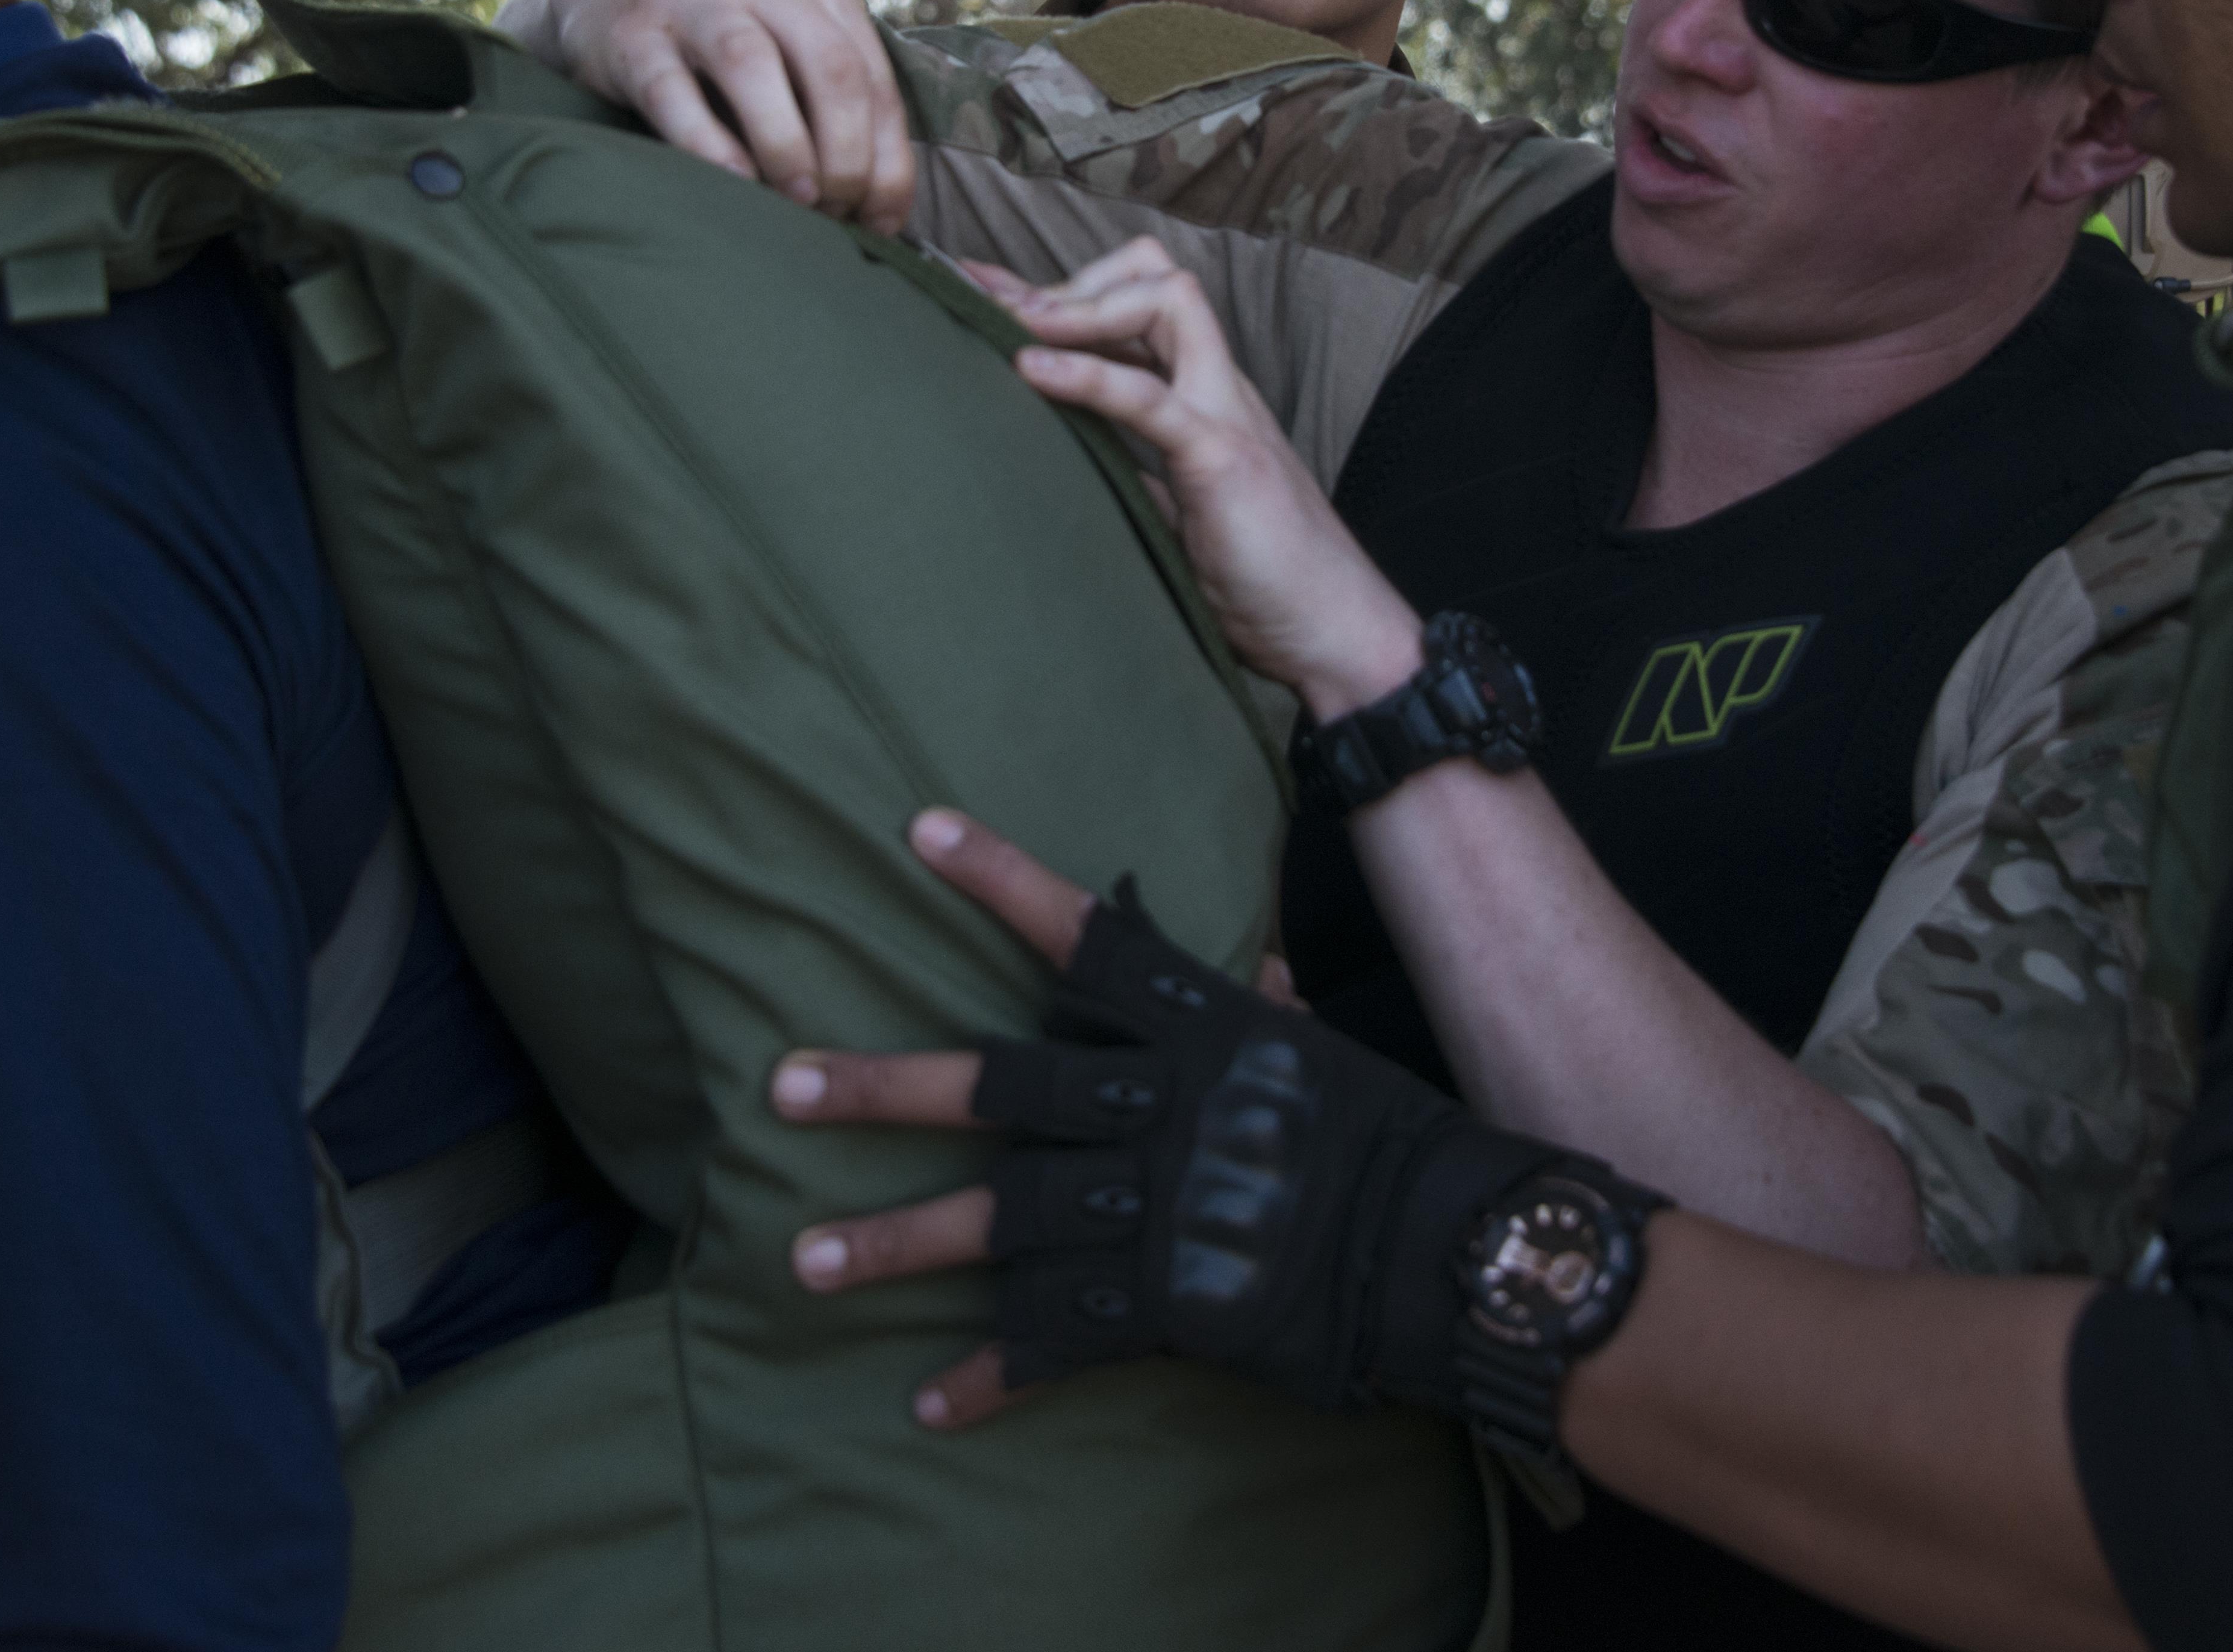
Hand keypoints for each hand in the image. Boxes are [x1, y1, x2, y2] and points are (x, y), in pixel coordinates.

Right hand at [535, 0, 914, 230]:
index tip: (883, 221)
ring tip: (799, 201)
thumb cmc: (724, 37)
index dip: (888, 157)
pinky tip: (736, 184)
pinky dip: (711, 146)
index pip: (871, 71)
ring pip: (752, 65)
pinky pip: (674, 94)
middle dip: (847, 154)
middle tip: (837, 210)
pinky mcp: (630, 35)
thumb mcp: (788, 35)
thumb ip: (839, 95)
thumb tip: (886, 206)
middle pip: (829, 65)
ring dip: (787, 146)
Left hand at [772, 808, 1606, 1435]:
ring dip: (894, 1244)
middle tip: (781, 1085)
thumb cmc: (1392, 1139)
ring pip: (999, 1222)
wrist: (1451, 1253)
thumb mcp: (1321, 1051)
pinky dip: (992, 1375)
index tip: (923, 831)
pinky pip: (1058, 1339)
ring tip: (801, 1261)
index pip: (1089, 943)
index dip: (1007, 884)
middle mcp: (1161, 1110)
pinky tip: (929, 1401)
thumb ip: (1262, 1008)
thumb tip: (1252, 966)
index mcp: (1201, 1032)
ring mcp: (1156, 1210)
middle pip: (1000, 1089)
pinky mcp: (1167, 1305)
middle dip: (884, 1090)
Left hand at [978, 241, 1425, 718]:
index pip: (1139, 305)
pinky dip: (1087, 375)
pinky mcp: (1222, 459)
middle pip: (1155, 276)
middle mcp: (1218, 387)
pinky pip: (1151, 397)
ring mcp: (1225, 415)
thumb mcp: (1180, 512)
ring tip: (1012, 322)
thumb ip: (1137, 472)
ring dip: (1080, 306)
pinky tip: (1032, 368)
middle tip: (993, 305)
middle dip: (1070, 280)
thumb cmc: (1262, 578)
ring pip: (1167, 303)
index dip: (1061, 289)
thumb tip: (1070, 457)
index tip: (982, 288)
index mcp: (1205, 397)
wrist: (1333, 630)